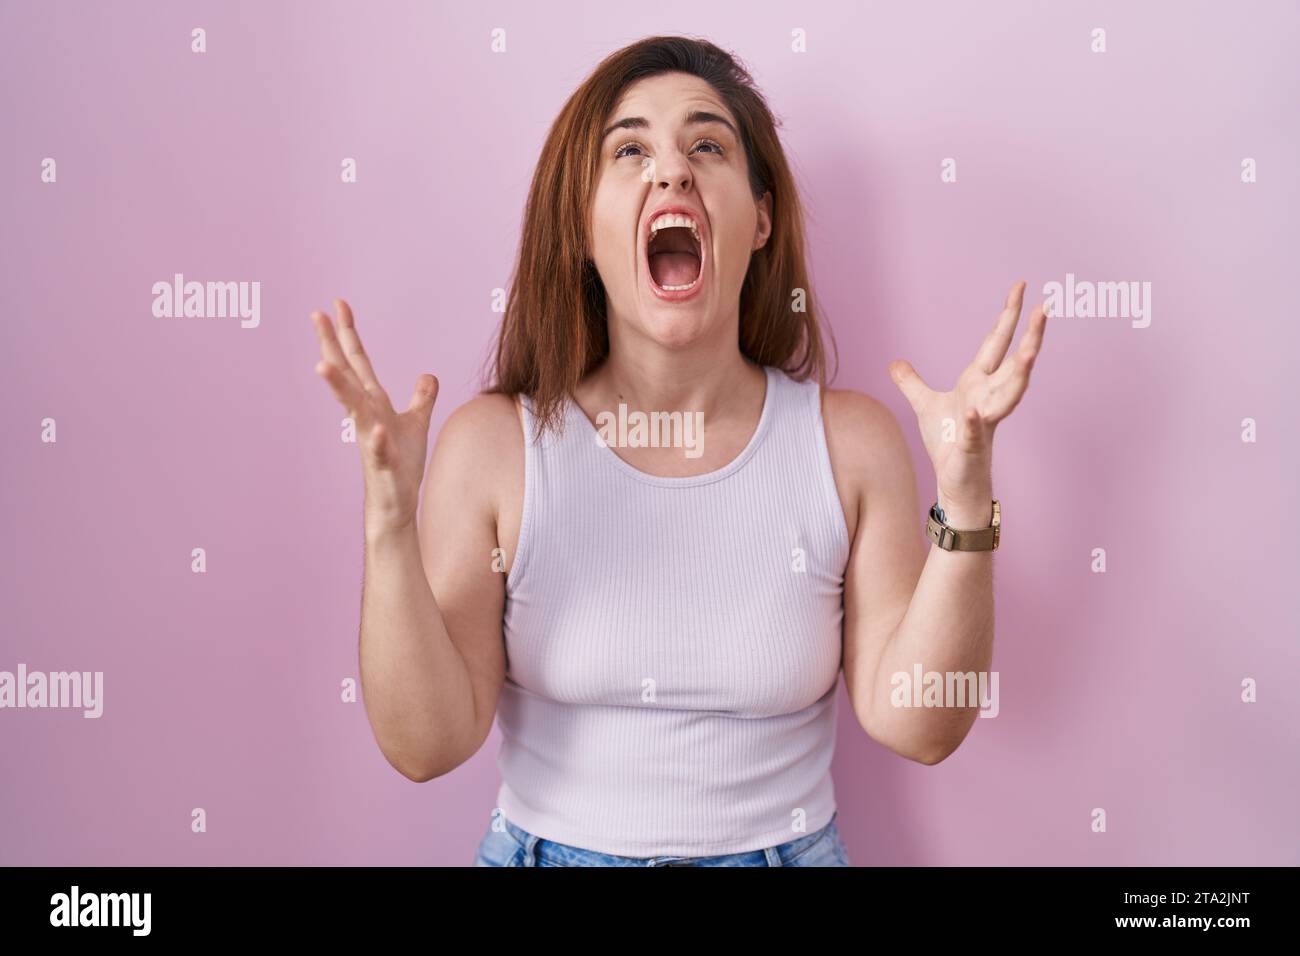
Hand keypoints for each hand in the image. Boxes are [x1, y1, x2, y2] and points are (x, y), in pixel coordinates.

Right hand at [310, 299, 438, 535]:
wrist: (395, 503)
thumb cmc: (401, 465)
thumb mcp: (417, 424)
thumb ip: (421, 399)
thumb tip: (428, 375)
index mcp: (373, 403)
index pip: (358, 362)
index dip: (348, 333)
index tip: (338, 304)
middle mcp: (366, 416)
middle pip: (347, 375)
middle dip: (332, 345)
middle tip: (315, 315)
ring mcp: (370, 440)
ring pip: (352, 409)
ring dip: (338, 387)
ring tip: (323, 365)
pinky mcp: (382, 465)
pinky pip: (379, 450)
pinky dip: (377, 439)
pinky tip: (376, 427)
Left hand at [888, 281, 1047, 525]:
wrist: (955, 479)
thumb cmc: (947, 441)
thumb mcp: (924, 405)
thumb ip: (911, 382)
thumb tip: (895, 363)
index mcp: (977, 382)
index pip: (995, 343)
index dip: (1007, 315)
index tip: (1019, 286)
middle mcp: (988, 397)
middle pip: (1013, 362)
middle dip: (1029, 336)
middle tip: (1044, 307)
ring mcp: (984, 422)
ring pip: (1008, 395)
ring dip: (1019, 374)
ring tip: (1031, 352)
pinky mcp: (971, 447)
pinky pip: (974, 431)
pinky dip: (974, 421)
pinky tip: (973, 409)